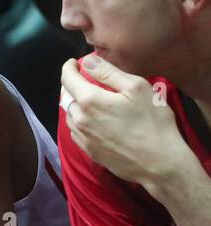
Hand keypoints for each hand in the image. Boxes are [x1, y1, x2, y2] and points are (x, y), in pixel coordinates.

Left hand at [60, 54, 197, 189]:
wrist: (159, 164)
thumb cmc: (153, 123)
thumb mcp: (137, 88)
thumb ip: (109, 72)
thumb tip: (87, 61)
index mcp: (89, 101)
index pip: (68, 79)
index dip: (69, 68)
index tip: (73, 63)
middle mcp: (79, 119)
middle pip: (66, 97)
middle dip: (71, 85)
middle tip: (83, 79)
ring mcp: (82, 138)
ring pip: (69, 115)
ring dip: (75, 104)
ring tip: (88, 99)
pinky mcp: (88, 151)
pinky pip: (76, 131)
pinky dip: (79, 120)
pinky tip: (93, 120)